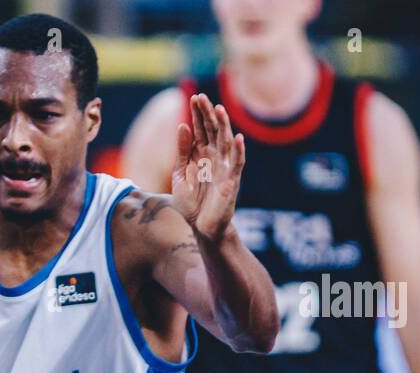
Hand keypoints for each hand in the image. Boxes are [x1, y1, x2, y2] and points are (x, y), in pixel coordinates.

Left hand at [172, 94, 245, 242]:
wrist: (200, 228)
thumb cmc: (191, 204)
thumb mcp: (181, 175)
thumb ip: (182, 152)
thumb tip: (182, 126)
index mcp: (201, 155)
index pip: (201, 129)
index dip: (198, 114)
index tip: (193, 97)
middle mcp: (215, 158)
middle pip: (213, 131)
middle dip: (207, 114)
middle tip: (201, 97)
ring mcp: (224, 168)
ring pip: (226, 142)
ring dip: (223, 126)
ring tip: (219, 109)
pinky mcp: (231, 182)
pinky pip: (237, 164)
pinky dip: (239, 151)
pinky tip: (239, 138)